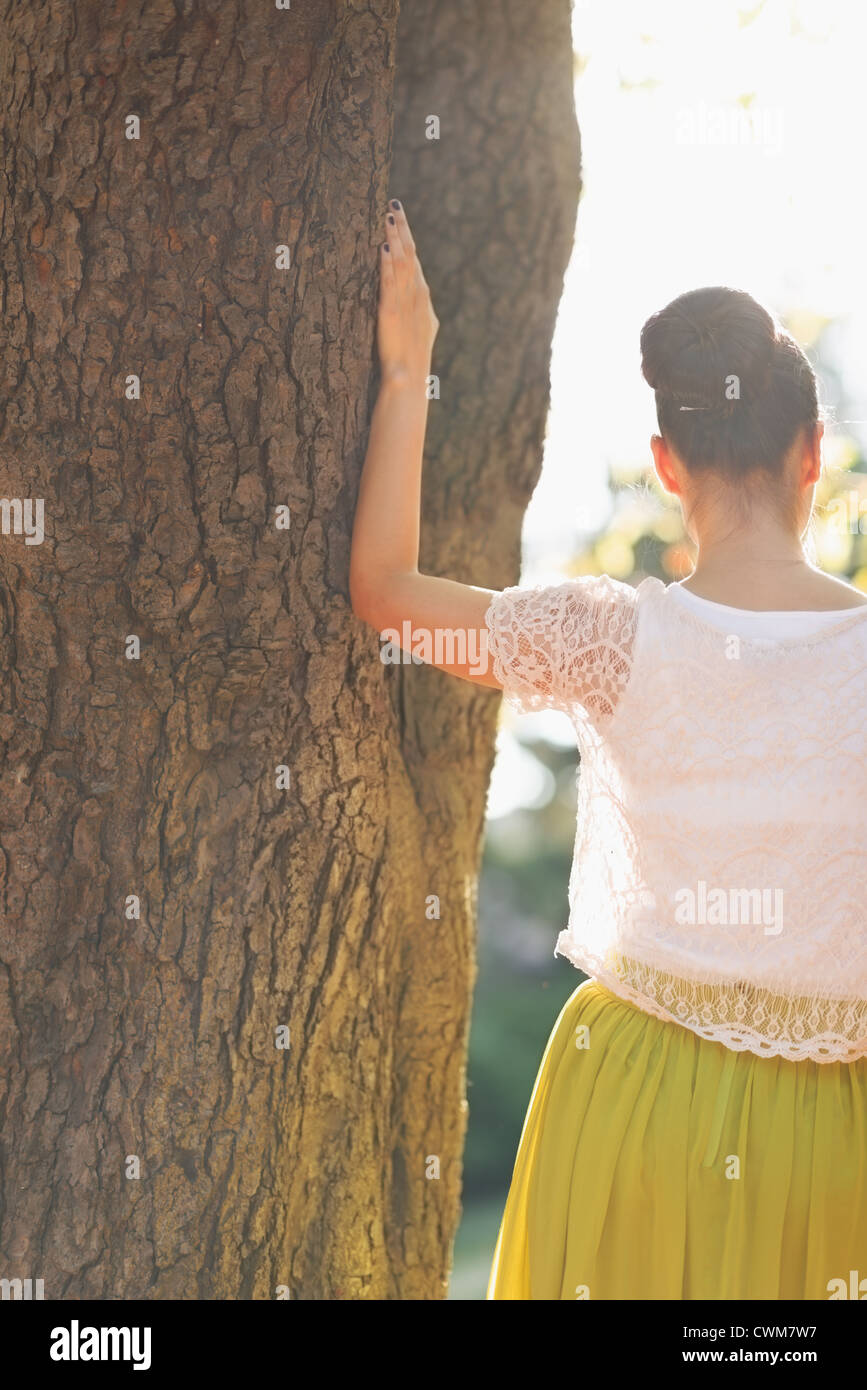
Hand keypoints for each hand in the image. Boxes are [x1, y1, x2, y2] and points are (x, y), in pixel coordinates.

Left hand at [377, 200, 438, 383]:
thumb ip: (413, 315)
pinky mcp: (391, 313)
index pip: (416, 264)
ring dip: (395, 238)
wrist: (408, 382)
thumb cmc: (409, 366)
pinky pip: (390, 282)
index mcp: (424, 302)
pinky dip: (387, 263)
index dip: (407, 240)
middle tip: (395, 204)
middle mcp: (419, 298)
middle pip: (411, 255)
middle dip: (403, 229)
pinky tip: (383, 247)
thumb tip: (413, 304)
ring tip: (389, 214)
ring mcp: (406, 304)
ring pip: (402, 263)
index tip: (399, 219)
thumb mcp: (416, 335)